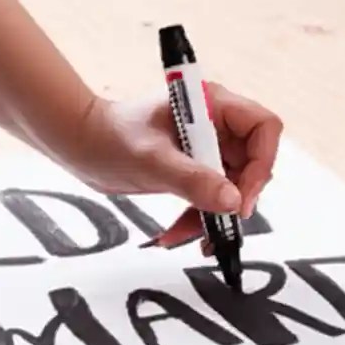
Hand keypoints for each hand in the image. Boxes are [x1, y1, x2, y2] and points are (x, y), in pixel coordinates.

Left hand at [67, 83, 283, 250]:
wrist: (80, 145)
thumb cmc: (110, 137)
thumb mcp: (152, 160)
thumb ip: (193, 180)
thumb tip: (232, 202)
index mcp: (212, 104)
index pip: (263, 128)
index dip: (261, 164)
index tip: (241, 198)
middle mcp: (215, 124)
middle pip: (252, 162)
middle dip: (236, 198)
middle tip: (221, 225)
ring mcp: (205, 147)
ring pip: (232, 186)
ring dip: (216, 215)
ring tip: (195, 239)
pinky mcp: (193, 168)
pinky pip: (211, 196)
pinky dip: (199, 218)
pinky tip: (178, 234)